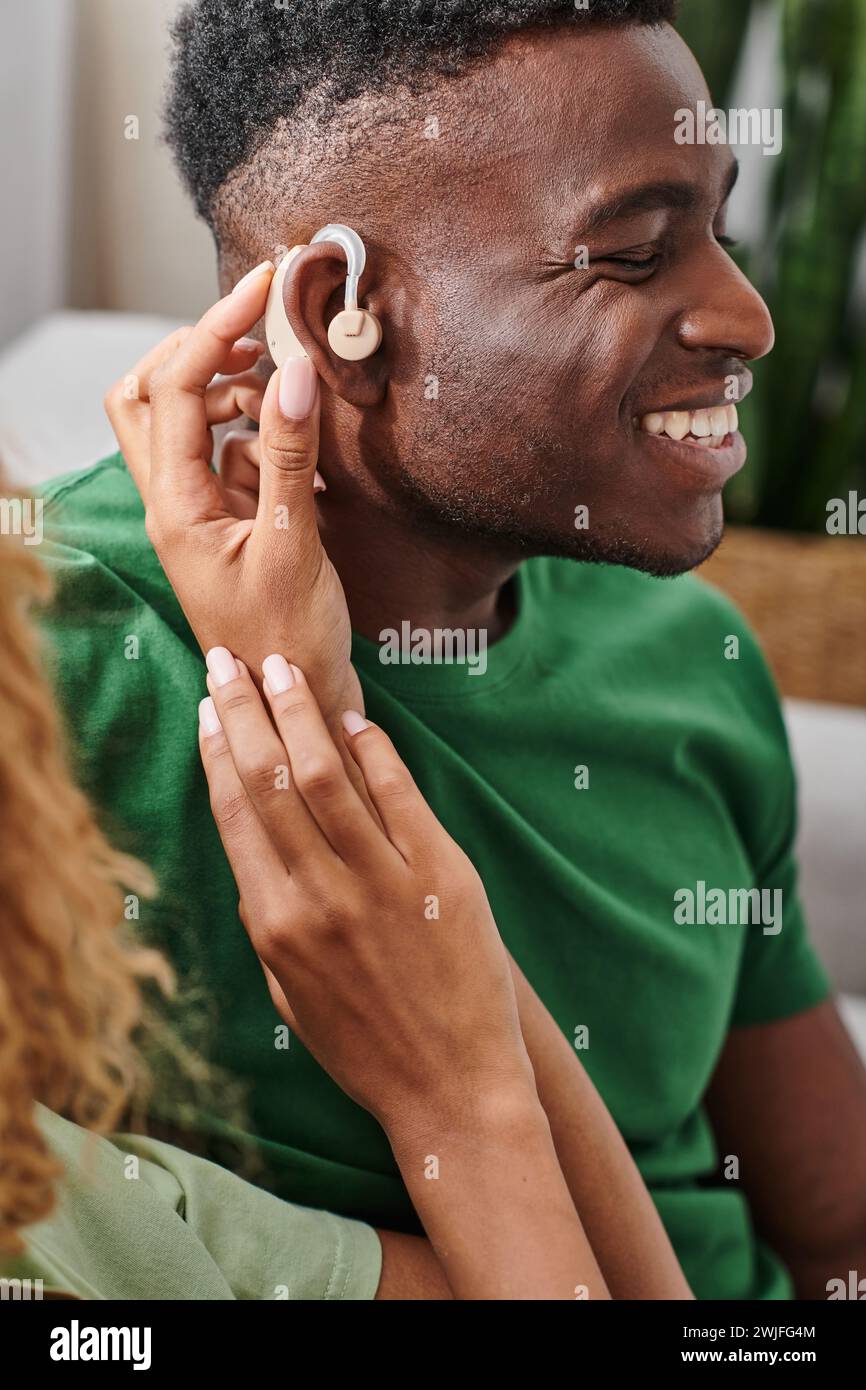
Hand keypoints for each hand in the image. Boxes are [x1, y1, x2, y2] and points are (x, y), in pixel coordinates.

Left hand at [105, 261, 361, 726]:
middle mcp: (174, 503)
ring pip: (189, 423)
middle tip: (256, 333)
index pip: (175, 391)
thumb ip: (288, 454)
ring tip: (290, 391)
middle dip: (196, 351)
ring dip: (234, 392)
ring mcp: (200, 512)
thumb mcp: (294, 544)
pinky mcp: (230, 522)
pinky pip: (231, 455)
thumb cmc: (288, 641)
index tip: (265, 288)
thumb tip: (294, 369)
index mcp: (175, 508)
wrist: (296, 700)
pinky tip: (305, 451)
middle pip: (146, 398)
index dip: (217, 329)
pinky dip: (262, 434)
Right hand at [196, 648, 534, 1133]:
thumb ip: (266, 925)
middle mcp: (320, 894)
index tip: (206, 709)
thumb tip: (254, 862)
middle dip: (243, 711)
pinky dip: (373, 749)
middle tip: (229, 661)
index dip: (217, 752)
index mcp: (275, 924)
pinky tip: (353, 719)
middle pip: (270, 778)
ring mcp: (383, 879)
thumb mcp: (292, 996)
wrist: (454, 1087)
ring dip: (299, 712)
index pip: (236, 813)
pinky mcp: (441, 871)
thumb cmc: (366, 1048)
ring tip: (282, 668)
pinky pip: (399, 792)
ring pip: (326, 773)